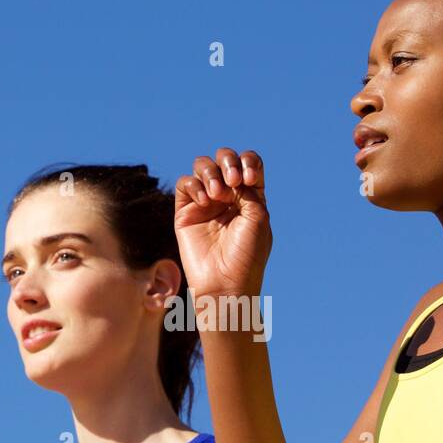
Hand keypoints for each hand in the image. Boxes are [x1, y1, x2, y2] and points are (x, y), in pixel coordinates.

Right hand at [174, 148, 270, 298]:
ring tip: (218, 194)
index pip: (248, 163)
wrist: (225, 283)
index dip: (248, 162)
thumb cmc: (246, 255)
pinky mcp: (185, 212)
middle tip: (234, 181)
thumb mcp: (258, 216)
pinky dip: (195, 185)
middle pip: (224, 158)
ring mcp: (205, 203)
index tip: (249, 179)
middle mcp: (227, 197)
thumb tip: (227, 176)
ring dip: (211, 172)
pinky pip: (184, 184)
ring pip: (202, 166)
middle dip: (228, 161)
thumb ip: (246, 189)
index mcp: (250, 197)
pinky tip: (205, 202)